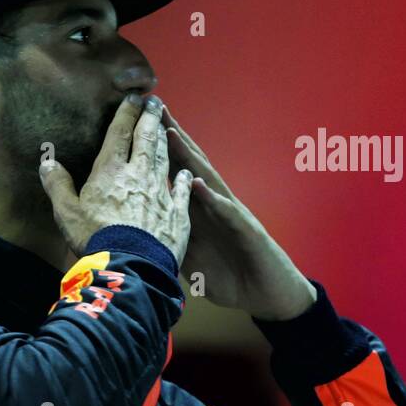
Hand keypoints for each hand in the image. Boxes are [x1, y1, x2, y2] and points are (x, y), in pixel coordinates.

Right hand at [40, 95, 192, 264]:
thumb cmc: (95, 239)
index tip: (133, 98)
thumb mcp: (67, 213)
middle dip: (151, 118)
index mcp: (110, 171)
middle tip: (156, 102)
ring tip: (168, 127)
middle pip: (146, 139)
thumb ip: (58, 186)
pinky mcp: (177, 213)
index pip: (119, 134)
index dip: (126, 113)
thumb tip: (47, 162)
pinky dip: (184, 180)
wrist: (131, 265)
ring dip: (166, 140)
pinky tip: (187, 173)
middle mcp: (138, 174)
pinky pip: (182, 191)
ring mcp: (160, 192)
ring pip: (164, 159)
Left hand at [162, 105, 315, 320]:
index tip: (137, 127)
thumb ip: (172, 245)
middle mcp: (215, 206)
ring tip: (170, 133)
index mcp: (199, 212)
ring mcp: (232, 215)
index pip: (175, 174)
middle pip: (190, 166)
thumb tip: (143, 241)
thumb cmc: (233, 279)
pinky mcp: (247, 230)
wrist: (268, 296)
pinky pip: (227, 212)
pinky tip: (198, 184)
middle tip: (152, 109)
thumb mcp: (193, 262)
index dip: (157, 151)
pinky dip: (212, 198)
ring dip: (189, 157)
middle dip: (172, 138)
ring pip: (208, 180)